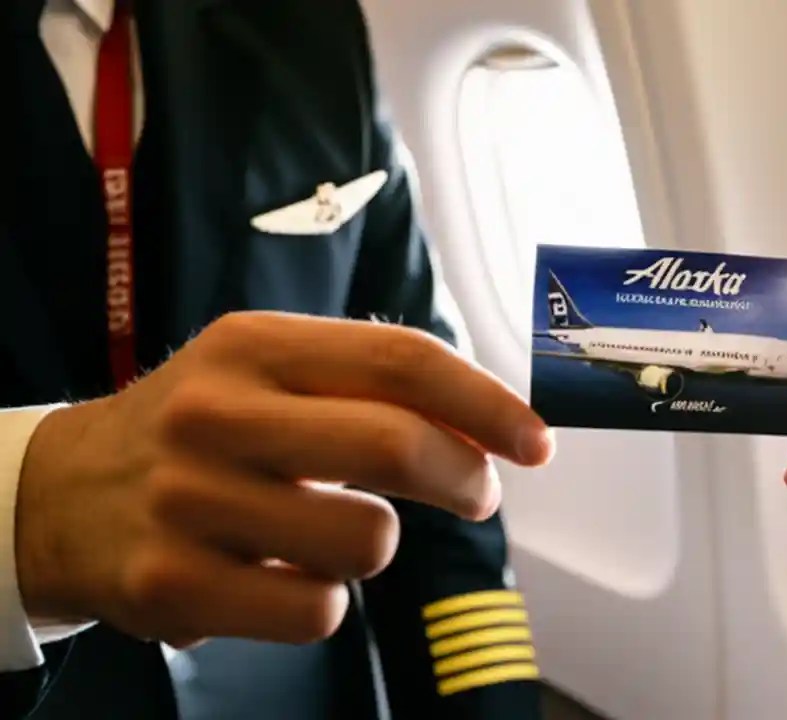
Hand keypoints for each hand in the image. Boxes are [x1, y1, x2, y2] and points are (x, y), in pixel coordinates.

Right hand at [15, 312, 553, 648]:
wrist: (63, 495)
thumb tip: (491, 426)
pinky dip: (324, 602)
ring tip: (332, 533)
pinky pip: (317, 611)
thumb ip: (369, 389)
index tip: (537, 441)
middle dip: (464, 477)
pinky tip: (280, 578)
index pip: (400, 360)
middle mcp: (216, 414)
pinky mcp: (171, 584)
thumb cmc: (201, 431)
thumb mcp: (266, 375)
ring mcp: (189, 501)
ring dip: (377, 545)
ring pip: (365, 540)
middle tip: (477, 493)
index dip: (486, 402)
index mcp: (254, 347)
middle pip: (394, 444)